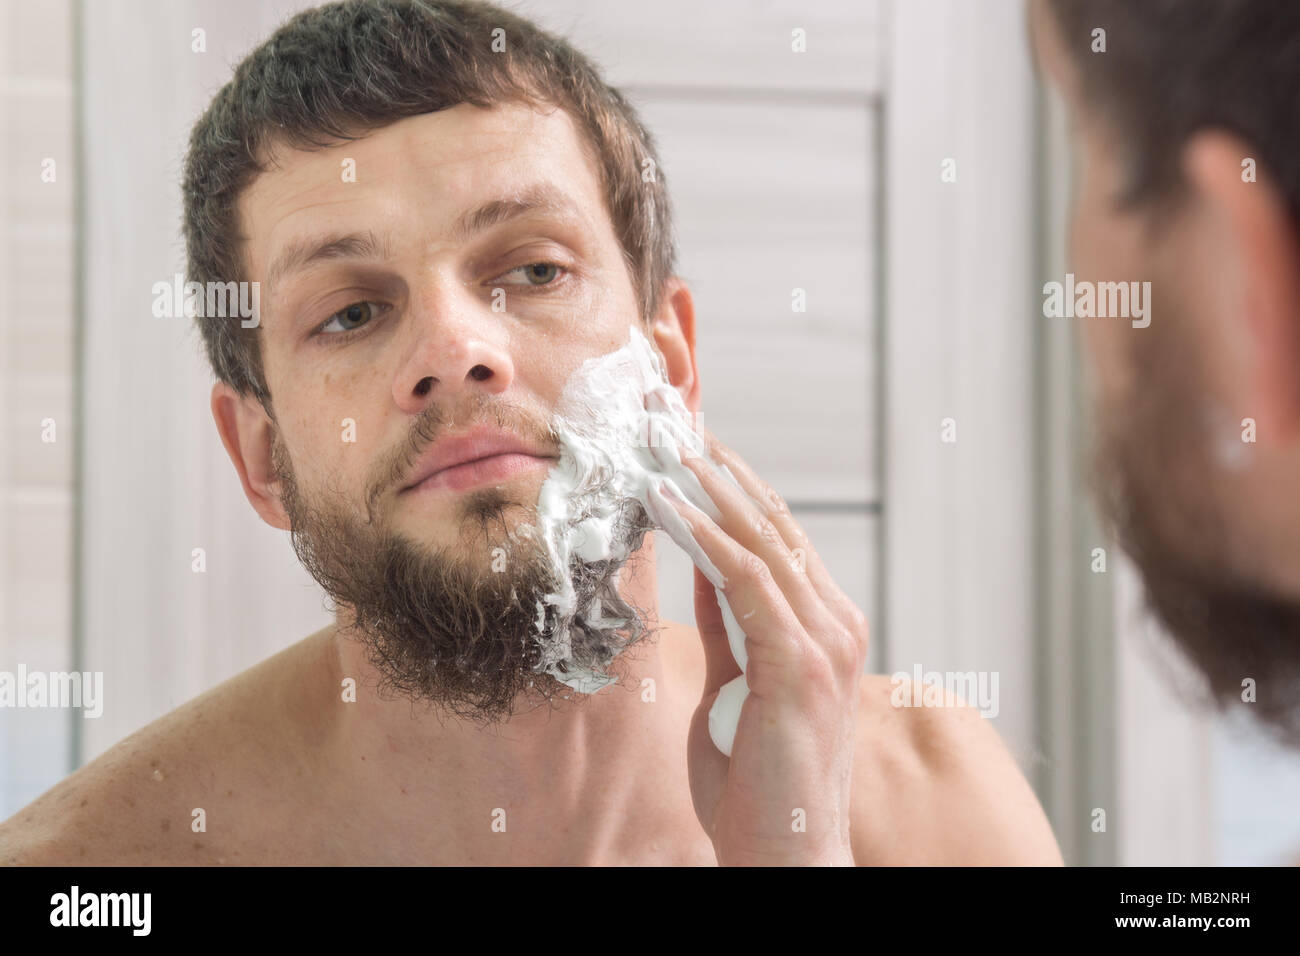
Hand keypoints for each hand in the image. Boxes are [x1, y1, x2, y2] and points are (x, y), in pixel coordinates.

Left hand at [655, 425, 869, 866]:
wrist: (786, 857)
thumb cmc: (758, 785)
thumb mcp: (735, 688)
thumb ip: (729, 628)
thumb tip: (704, 571)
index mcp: (824, 626)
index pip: (777, 534)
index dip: (731, 483)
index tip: (687, 441)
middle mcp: (834, 622)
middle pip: (771, 521)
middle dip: (716, 464)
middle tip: (670, 416)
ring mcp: (824, 641)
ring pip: (761, 537)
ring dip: (706, 482)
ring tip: (661, 439)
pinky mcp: (799, 664)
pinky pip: (746, 578)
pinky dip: (705, 533)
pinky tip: (667, 499)